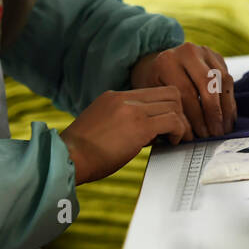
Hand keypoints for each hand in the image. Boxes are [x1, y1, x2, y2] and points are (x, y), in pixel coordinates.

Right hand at [61, 87, 191, 183]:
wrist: (68, 157)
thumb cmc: (82, 151)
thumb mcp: (102, 126)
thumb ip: (125, 122)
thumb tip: (150, 132)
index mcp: (114, 96)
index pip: (153, 91)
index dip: (165, 107)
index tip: (164, 125)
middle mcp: (125, 98)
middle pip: (170, 92)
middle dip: (178, 112)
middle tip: (175, 131)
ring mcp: (133, 110)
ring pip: (175, 105)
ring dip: (179, 123)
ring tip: (173, 139)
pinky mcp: (140, 126)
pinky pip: (173, 121)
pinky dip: (178, 132)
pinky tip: (170, 143)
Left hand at [129, 44, 237, 139]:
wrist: (158, 63)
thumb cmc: (155, 86)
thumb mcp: (155, 96)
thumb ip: (169, 111)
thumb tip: (187, 136)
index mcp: (167, 61)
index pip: (186, 91)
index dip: (196, 116)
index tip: (200, 135)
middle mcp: (187, 52)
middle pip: (208, 83)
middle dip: (214, 112)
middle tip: (216, 134)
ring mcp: (204, 51)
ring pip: (223, 80)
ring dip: (226, 108)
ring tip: (224, 129)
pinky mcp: (217, 56)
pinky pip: (228, 80)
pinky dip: (230, 101)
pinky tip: (228, 118)